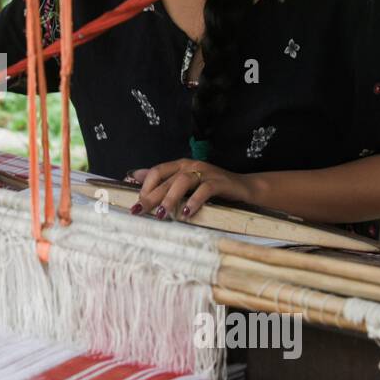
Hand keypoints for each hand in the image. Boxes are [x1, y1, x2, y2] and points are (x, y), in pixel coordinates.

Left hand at [126, 159, 254, 220]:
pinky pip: (205, 190)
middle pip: (166, 179)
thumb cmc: (212, 188)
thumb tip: (134, 176)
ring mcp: (206, 172)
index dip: (145, 186)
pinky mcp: (220, 182)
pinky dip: (194, 201)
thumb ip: (163, 180)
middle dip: (151, 196)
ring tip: (161, 214)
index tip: (136, 203)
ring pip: (183, 181)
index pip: (157, 171)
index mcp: (181, 165)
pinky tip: (186, 214)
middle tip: (139, 211)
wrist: (245, 187)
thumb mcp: (186, 184)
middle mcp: (191, 165)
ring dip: (170, 198)